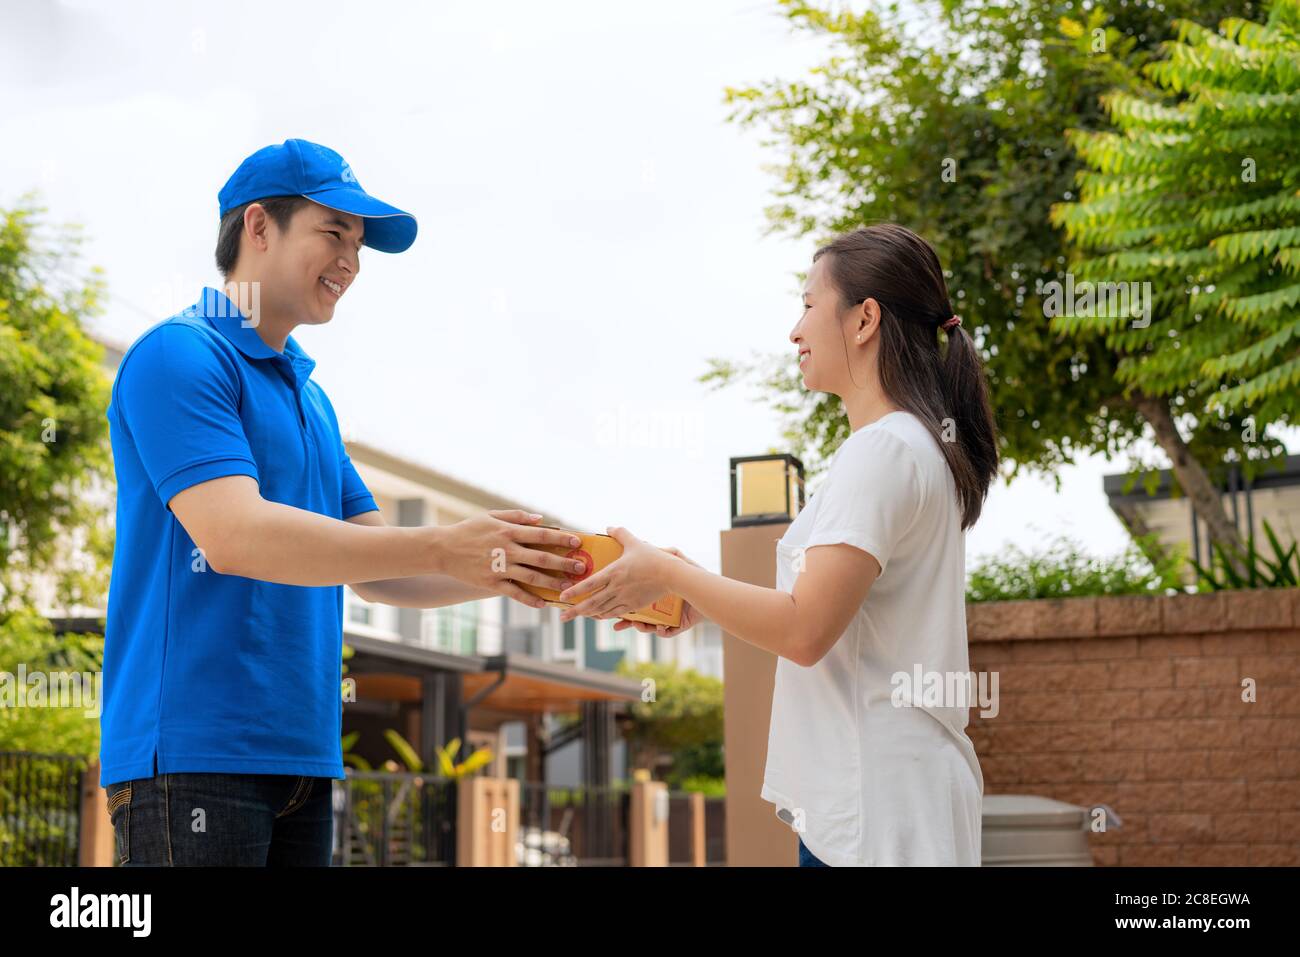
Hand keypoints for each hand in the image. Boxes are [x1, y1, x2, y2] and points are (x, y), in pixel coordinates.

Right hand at [436, 510, 587, 607]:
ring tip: (567, 588)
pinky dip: (529, 600)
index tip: (577, 542)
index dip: (561, 539)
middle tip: (580, 568)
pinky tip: (542, 604)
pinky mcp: (491, 583)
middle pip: (541, 558)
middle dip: (564, 563)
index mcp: (508, 531)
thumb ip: (516, 516)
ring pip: (532, 577)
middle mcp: (507, 550)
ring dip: (552, 583)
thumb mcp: (490, 516)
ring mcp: (500, 568)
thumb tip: (540, 519)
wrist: (443, 549)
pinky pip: (514, 593)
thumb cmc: (468, 530)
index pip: (541, 535)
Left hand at [556, 527, 673, 621]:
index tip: (562, 597)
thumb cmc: (653, 557)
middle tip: (562, 617)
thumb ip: (620, 534)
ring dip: (588, 614)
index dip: (574, 592)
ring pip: (602, 610)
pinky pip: (615, 613)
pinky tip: (597, 616)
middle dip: (575, 611)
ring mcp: (625, 598)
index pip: (589, 584)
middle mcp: (616, 588)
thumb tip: (609, 527)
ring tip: (576, 616)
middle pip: (592, 602)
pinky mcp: (634, 605)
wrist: (671, 575)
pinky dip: (604, 615)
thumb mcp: (634, 543)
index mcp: (614, 572)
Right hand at [612, 547, 704, 636]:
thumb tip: (646, 542)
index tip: (611, 605)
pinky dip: (663, 632)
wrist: (709, 586)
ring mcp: (668, 618)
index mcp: (654, 594)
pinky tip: (660, 629)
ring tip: (637, 626)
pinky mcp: (679, 626)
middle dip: (626, 622)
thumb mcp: (677, 558)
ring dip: (642, 628)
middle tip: (616, 625)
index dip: (622, 605)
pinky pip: (668, 632)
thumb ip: (663, 551)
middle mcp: (660, 609)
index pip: (634, 601)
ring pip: (650, 628)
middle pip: (637, 617)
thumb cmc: (692, 571)